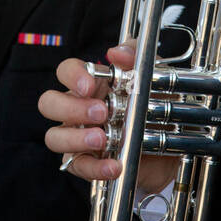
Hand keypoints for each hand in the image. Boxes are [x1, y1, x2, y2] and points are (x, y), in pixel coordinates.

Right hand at [39, 44, 178, 193]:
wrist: (170, 143)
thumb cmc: (153, 104)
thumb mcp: (152, 73)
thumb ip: (135, 55)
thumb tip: (117, 53)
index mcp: (90, 84)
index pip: (66, 71)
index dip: (72, 76)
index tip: (88, 86)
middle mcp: (77, 109)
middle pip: (49, 103)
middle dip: (70, 108)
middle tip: (100, 112)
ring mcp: (78, 136)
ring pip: (54, 137)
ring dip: (75, 138)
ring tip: (102, 139)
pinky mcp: (87, 163)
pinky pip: (79, 166)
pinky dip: (95, 167)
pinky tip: (114, 165)